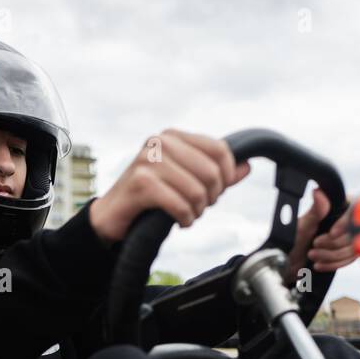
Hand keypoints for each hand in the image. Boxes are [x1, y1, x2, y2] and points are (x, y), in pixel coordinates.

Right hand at [89, 129, 251, 243]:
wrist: (112, 216)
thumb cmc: (150, 198)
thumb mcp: (186, 181)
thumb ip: (216, 174)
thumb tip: (247, 167)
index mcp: (173, 136)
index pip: (219, 149)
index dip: (226, 176)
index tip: (216, 193)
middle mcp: (160, 142)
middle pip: (211, 172)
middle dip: (211, 197)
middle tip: (199, 208)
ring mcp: (148, 160)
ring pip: (197, 191)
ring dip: (197, 211)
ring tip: (188, 215)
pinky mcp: (141, 182)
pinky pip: (180, 204)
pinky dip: (185, 219)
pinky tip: (180, 221)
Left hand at [285, 188, 355, 284]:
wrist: (283, 263)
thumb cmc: (289, 240)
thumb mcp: (303, 225)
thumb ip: (316, 210)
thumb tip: (319, 191)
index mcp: (335, 211)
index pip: (353, 214)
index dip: (344, 226)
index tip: (331, 234)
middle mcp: (341, 222)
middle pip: (353, 235)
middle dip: (332, 245)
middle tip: (314, 245)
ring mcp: (343, 238)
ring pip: (351, 250)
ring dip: (331, 257)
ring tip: (312, 256)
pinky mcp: (342, 253)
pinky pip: (347, 260)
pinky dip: (332, 264)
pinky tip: (318, 265)